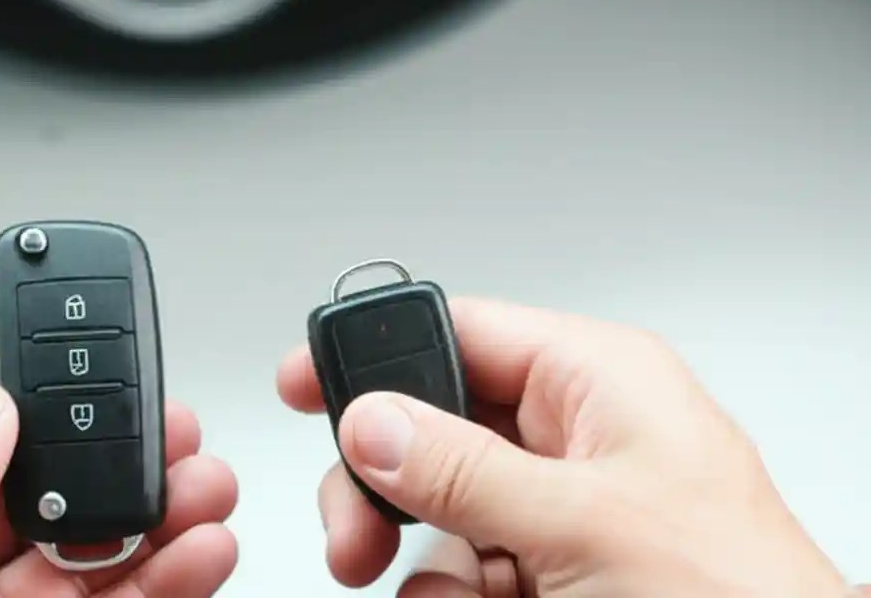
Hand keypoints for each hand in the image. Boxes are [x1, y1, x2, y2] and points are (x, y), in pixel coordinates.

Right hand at [277, 297, 851, 596]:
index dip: (377, 350)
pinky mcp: (556, 565)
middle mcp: (574, 434)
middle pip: (431, 423)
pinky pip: (463, 561)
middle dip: (382, 478)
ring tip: (416, 583)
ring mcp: (562, 505)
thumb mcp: (583, 524)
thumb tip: (372, 422)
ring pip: (437, 502)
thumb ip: (464, 469)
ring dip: (411, 548)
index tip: (305, 383)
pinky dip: (446, 591)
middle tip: (356, 526)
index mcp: (596, 380)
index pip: (460, 330)